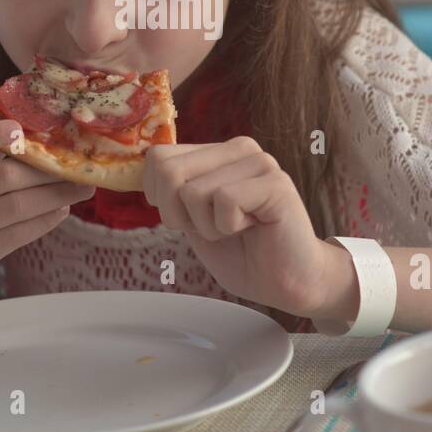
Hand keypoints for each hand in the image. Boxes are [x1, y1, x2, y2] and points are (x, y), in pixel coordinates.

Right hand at [0, 119, 95, 292]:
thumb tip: (40, 137)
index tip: (19, 129)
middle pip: (1, 178)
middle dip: (45, 170)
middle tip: (77, 165)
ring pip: (16, 207)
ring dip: (55, 195)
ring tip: (81, 188)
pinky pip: (18, 234)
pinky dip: (46, 219)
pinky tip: (61, 208)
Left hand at [143, 136, 329, 317]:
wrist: (288, 283)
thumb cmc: (243, 253)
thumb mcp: (193, 219)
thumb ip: (172, 192)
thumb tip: (144, 170)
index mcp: (217, 152)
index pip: (158, 156)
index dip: (158, 197)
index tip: (187, 218)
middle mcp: (239, 148)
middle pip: (168, 170)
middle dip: (178, 214)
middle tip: (212, 229)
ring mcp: (259, 162)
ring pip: (193, 191)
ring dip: (207, 226)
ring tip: (237, 230)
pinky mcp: (275, 182)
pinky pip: (223, 202)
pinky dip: (228, 227)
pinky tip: (253, 229)